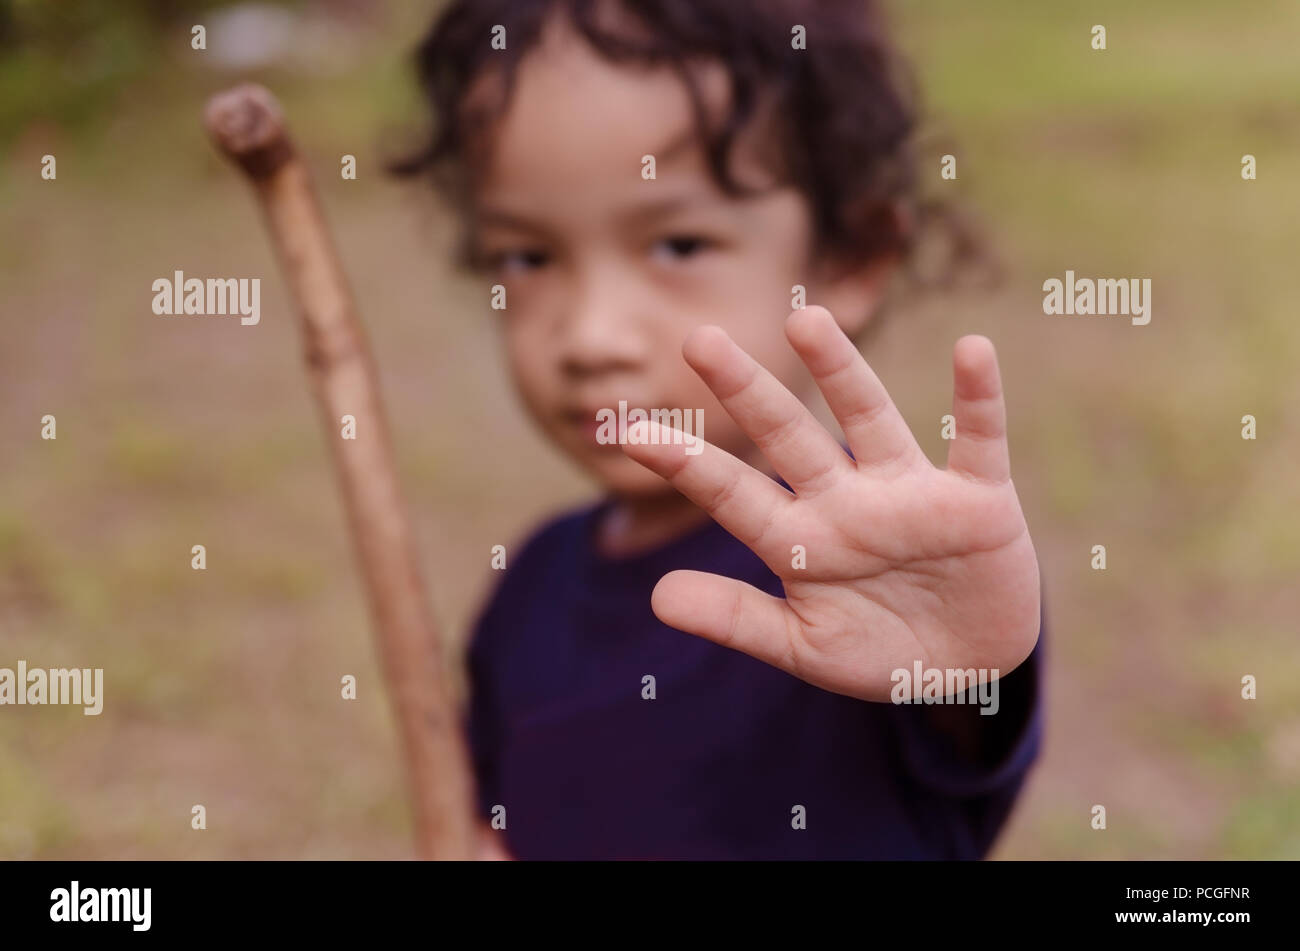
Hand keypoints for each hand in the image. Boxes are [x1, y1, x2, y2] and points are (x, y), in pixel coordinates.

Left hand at [620, 306, 1040, 701]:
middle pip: (790, 437)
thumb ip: (738, 620)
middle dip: (747, 393)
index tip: (627, 432)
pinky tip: (973, 348)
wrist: (965, 669)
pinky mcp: (979, 501)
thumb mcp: (803, 647)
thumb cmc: (876, 649)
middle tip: (699, 340)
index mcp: (800, 541)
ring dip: (842, 373)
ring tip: (806, 322)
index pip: (732, 496)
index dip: (686, 465)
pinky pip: (980, 441)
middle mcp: (848, 504)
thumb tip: (656, 597)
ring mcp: (912, 496)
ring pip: (871, 420)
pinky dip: (979, 398)